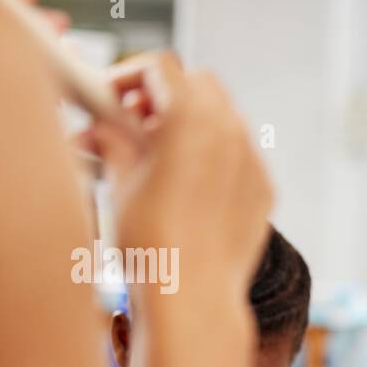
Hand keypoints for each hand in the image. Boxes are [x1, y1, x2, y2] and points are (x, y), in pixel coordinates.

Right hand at [85, 51, 272, 317]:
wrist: (193, 299)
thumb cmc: (150, 242)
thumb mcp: (118, 181)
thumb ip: (112, 138)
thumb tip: (101, 127)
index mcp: (193, 118)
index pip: (160, 67)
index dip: (127, 75)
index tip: (108, 97)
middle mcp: (233, 132)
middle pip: (198, 84)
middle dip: (162, 94)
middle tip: (131, 121)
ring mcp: (254, 162)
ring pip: (223, 118)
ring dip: (189, 124)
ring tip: (155, 156)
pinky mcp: (264, 191)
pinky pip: (239, 155)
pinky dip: (213, 155)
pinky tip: (186, 187)